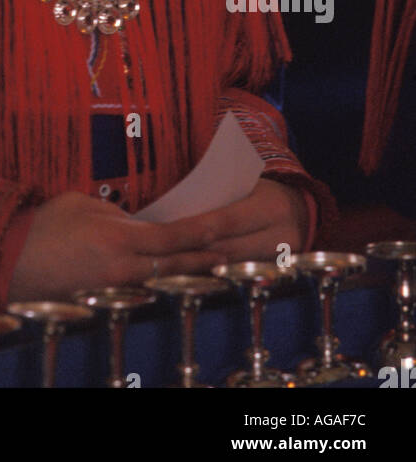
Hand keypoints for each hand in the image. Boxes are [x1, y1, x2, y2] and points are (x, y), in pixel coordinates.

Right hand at [6, 191, 224, 302]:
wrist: (9, 259)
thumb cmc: (45, 225)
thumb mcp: (84, 204)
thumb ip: (119, 214)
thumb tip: (140, 224)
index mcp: (120, 238)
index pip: (174, 236)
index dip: (202, 232)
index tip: (224, 227)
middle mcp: (124, 268)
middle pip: (177, 266)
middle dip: (206, 260)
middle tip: (233, 254)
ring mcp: (115, 290)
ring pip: (163, 284)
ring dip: (187, 276)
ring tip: (212, 270)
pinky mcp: (103, 303)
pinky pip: (140, 293)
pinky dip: (159, 287)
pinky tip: (171, 283)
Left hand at [173, 179, 309, 263]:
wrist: (303, 208)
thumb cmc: (261, 190)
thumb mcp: (245, 185)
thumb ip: (219, 196)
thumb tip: (175, 209)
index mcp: (271, 207)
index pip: (226, 220)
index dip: (195, 229)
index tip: (165, 233)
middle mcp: (282, 236)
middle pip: (227, 249)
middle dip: (192, 253)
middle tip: (159, 255)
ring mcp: (282, 261)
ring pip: (230, 267)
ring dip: (199, 268)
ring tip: (167, 266)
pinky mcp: (277, 275)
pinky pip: (238, 275)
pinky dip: (213, 273)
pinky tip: (188, 273)